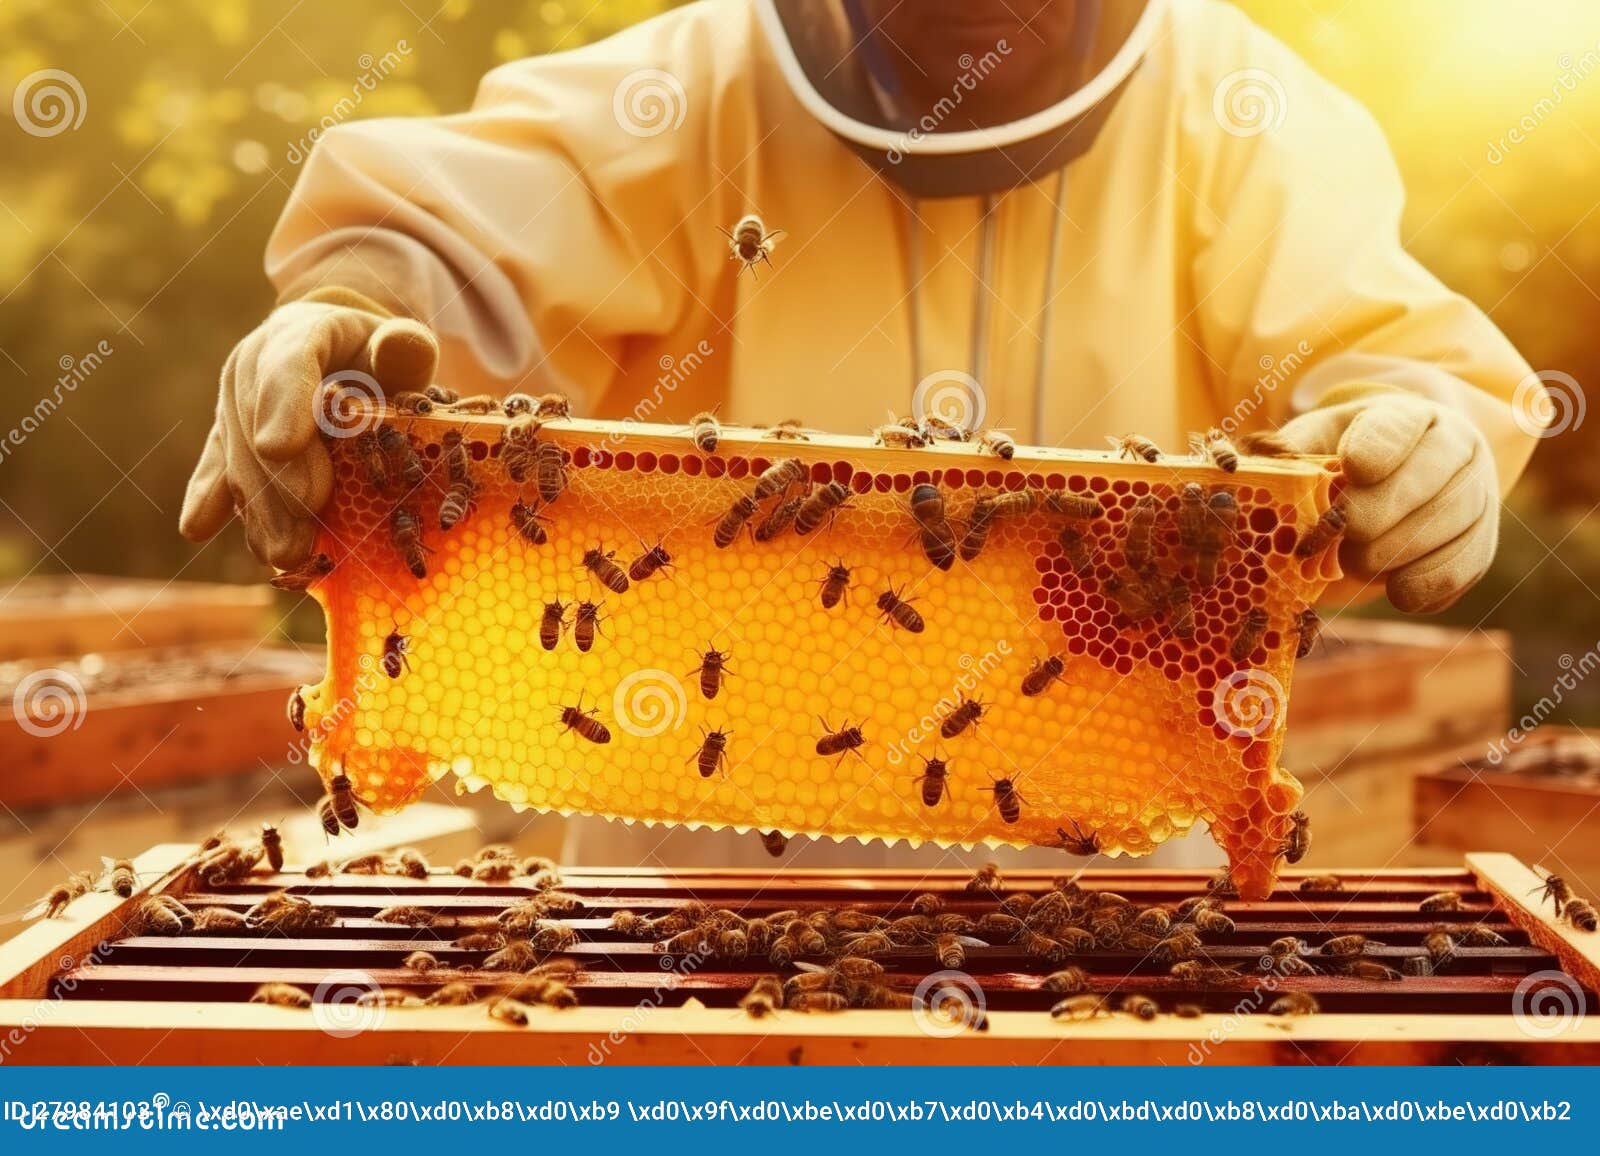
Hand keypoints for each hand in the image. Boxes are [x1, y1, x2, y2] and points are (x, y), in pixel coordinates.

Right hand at [179, 289, 437, 567]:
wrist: (338, 352)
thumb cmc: (377, 353)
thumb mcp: (399, 345)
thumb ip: (404, 347)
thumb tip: (403, 347)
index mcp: (298, 334)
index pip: (289, 364)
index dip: (284, 405)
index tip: (279, 448)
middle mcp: (252, 367)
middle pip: (258, 422)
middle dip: (278, 478)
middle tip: (302, 522)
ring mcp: (235, 403)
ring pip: (238, 455)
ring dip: (259, 506)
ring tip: (283, 553)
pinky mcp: (227, 436)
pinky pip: (215, 468)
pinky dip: (212, 500)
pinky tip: (199, 528)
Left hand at [1263, 387, 1497, 613]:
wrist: (1386, 495)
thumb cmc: (1336, 467)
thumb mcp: (1310, 447)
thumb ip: (1285, 455)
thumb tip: (1235, 466)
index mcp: (1407, 416)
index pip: (1401, 425)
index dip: (1378, 449)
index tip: (1352, 470)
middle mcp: (1454, 449)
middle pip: (1430, 479)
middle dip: (1380, 512)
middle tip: (1342, 533)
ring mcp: (1476, 496)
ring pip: (1451, 525)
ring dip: (1397, 552)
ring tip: (1355, 563)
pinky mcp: (1479, 545)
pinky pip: (1462, 568)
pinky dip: (1426, 584)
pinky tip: (1396, 591)